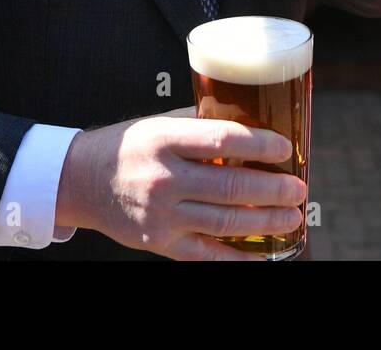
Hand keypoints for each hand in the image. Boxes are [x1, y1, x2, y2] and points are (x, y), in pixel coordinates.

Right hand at [54, 106, 305, 259]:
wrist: (81, 181)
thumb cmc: (129, 146)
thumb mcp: (159, 124)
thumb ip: (200, 125)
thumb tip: (253, 125)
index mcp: (164, 140)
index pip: (223, 140)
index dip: (261, 144)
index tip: (286, 147)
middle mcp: (163, 178)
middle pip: (231, 186)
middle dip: (274, 189)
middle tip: (299, 187)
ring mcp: (161, 215)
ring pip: (225, 222)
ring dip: (266, 221)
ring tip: (292, 216)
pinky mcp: (159, 242)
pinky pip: (207, 254)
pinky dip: (239, 256)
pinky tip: (264, 252)